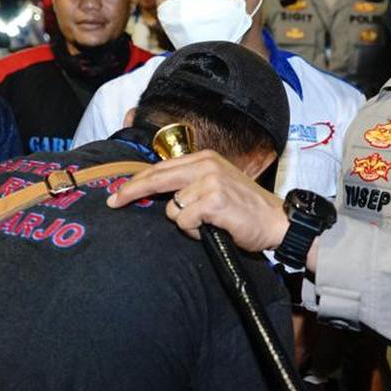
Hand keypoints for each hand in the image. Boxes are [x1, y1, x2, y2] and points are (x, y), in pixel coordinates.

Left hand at [106, 149, 289, 252]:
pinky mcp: (214, 200)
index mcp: (205, 158)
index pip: (161, 168)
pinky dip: (194, 231)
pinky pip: (185, 221)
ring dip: (184, 223)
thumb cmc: (245, 209)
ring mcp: (210, 181)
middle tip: (114, 202)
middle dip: (132, 192)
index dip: (137, 180)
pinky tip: (213, 229)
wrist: (276, 221)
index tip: (118, 192)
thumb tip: (159, 193)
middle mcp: (206, 165)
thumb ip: (191, 183)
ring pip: (172, 208)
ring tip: (207, 225)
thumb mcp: (217, 185)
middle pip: (156, 178)